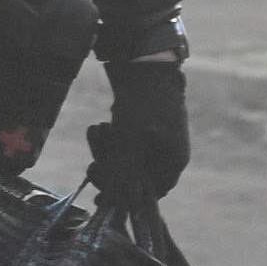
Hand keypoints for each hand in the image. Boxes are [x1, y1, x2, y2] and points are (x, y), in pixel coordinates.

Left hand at [87, 58, 189, 203]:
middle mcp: (169, 153)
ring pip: (125, 159)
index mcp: (173, 161)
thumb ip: (122, 173)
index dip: (127, 197)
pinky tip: (99, 127)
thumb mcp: (128, 143)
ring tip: (98, 132)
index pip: (152, 193)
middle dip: (111, 169)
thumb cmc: (141, 105)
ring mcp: (157, 139)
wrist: (144, 65)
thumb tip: (114, 200)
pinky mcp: (143, 126)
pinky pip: (123, 143)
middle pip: (135, 177)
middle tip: (93, 164)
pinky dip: (110, 139)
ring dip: (107, 151)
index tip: (102, 194)